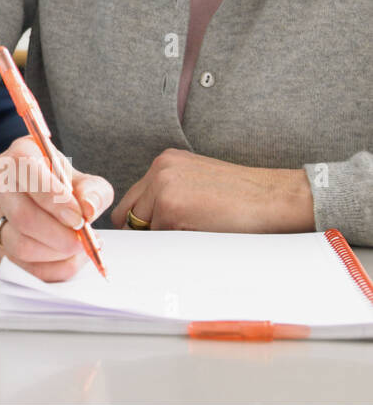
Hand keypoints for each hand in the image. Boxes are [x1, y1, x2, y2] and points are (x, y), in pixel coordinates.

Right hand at [0, 135, 113, 281]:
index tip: (80, 220)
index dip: (58, 202)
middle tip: (82, 242)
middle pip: (24, 218)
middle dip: (60, 237)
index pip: (31, 177)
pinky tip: (62, 259)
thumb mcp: (76, 177)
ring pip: (20, 247)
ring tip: (75, 250)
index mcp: (18, 156)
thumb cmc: (50, 183)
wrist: (13, 191)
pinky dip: (48, 270)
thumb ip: (92, 190)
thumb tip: (89, 210)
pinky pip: (18, 266)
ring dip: (56, 256)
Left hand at [112, 148, 313, 232]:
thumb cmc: (243, 197)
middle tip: (172, 239)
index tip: (150, 234)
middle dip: (145, 231)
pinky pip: (160, 238)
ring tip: (197, 231)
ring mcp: (162, 187)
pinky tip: (202, 233)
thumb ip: (170, 192)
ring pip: (144, 228)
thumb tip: (144, 222)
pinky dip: (176, 243)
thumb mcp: (198, 181)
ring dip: (163, 238)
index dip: (140, 220)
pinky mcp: (170, 208)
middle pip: (129, 213)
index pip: (133, 199)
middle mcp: (159, 169)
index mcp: (165, 161)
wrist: (275, 197)